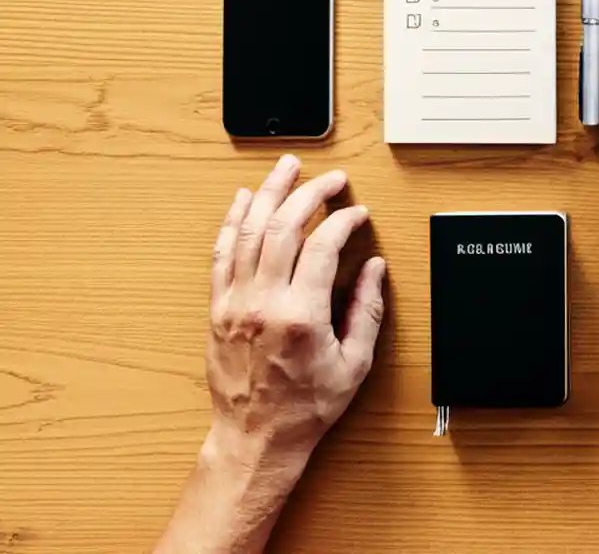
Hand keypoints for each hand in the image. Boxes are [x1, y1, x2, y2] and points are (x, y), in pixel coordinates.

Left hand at [206, 154, 385, 471]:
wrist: (257, 437)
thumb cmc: (306, 407)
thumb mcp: (354, 363)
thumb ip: (366, 310)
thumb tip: (373, 268)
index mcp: (300, 316)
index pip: (321, 247)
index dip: (342, 221)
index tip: (357, 213)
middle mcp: (263, 303)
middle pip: (284, 228)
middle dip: (309, 195)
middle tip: (329, 179)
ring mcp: (235, 303)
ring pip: (250, 232)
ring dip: (269, 195)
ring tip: (285, 169)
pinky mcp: (218, 309)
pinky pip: (222, 254)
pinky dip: (233, 222)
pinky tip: (243, 201)